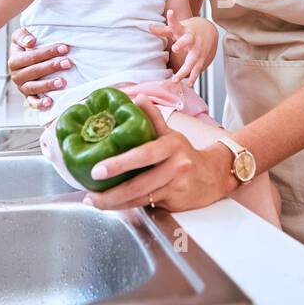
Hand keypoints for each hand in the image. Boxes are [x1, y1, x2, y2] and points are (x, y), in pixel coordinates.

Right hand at [7, 27, 72, 109]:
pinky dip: (40, 104)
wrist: (25, 59)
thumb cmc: (26, 46)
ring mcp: (22, 88)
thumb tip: (31, 42)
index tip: (64, 48)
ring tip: (62, 82)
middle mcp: (16, 76)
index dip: (47, 52)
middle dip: (52, 66)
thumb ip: (22, 36)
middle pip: (34, 71)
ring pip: (34, 87)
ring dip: (48, 85)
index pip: (31, 57)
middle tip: (68, 63)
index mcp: (14, 61)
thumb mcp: (20, 36)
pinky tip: (50, 102)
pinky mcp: (28, 97)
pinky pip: (32, 103)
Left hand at [82, 96, 237, 211]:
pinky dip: (128, 206)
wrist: (213, 176)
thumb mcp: (171, 134)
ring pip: (140, 198)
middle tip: (89, 194)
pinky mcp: (175, 203)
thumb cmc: (186, 154)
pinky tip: (113, 205)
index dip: (119, 164)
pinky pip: (147, 205)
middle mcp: (176, 166)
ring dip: (115, 203)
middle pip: (139, 183)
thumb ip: (153, 119)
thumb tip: (137, 98)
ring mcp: (176, 186)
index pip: (143, 155)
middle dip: (111, 193)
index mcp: (171, 146)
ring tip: (94, 201)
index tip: (97, 170)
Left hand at [148, 10, 216, 85]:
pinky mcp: (203, 59)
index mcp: (184, 30)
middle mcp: (192, 39)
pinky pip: (198, 70)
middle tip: (174, 47)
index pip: (176, 23)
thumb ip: (163, 30)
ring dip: (184, 71)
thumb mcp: (178, 28)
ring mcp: (198, 50)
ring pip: (192, 60)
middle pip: (186, 41)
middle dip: (181, 44)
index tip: (170, 12)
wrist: (210, 30)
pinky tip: (189, 84)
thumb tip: (148, 27)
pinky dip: (194, 77)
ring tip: (175, 79)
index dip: (172, 18)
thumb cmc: (190, 29)